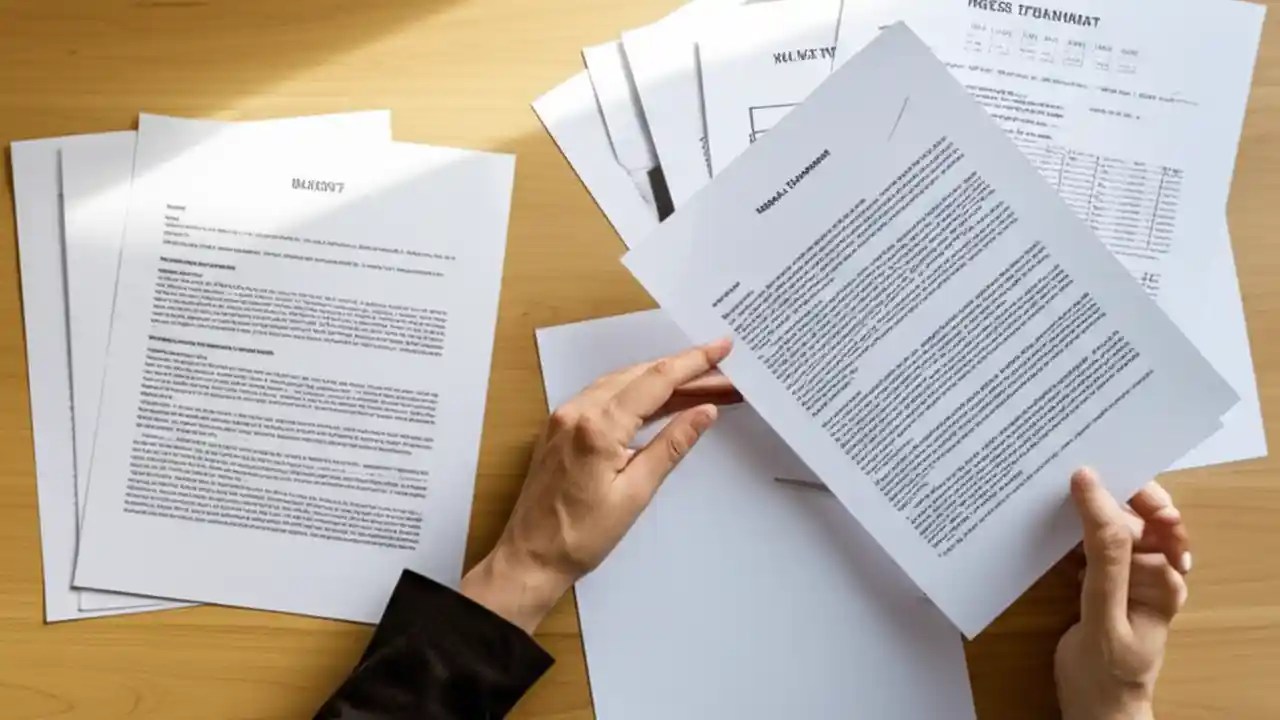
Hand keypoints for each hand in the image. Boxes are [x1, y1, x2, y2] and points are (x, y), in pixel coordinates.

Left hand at [461, 339, 738, 632]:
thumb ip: (671, 446)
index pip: (656, 381)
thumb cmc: (581, 536)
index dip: (693, 362)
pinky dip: (634, 392)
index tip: (722, 347)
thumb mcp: (636, 493)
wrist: (530, 557)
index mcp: (598, 427)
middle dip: (683, 371)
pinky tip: (658, 399)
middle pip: (640, 376)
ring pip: (621, 382)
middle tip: (722, 372)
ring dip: (660, 379)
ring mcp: (564, 416)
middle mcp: (577, 411)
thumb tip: (705, 412)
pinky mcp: (559, 426)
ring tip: (700, 383)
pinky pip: (603, 395)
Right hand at [1056, 468, 1191, 719]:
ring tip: (1046, 489)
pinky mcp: (1096, 580)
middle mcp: (1150, 567)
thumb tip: (1090, 486)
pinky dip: (1066, 532)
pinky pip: (1085, 544)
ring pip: (1104, 525)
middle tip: (1061, 472)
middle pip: (1130, 513)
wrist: (1094, 710)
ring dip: (1078, 510)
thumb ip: (1104, 553)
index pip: (1156, 515)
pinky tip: (1045, 524)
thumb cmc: (1109, 670)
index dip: (1131, 487)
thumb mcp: (1105, 611)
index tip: (1093, 470)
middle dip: (1101, 492)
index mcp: (1166, 572)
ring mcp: (1122, 573)